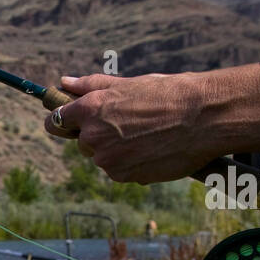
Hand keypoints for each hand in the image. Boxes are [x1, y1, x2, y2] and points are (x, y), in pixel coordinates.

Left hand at [43, 73, 223, 182]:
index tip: (70, 122)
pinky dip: (132, 164)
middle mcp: (94, 136)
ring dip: (117, 151)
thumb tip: (64, 82)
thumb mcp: (128, 84)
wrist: (204, 117)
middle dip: (98, 136)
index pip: (55, 120)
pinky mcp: (124, 176)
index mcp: (91, 109)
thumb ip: (91, 86)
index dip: (64, 121)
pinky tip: (153, 149)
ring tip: (147, 136)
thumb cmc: (169, 94)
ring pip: (103, 158)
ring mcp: (108, 160)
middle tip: (129, 125)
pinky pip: (120, 172)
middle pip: (82, 143)